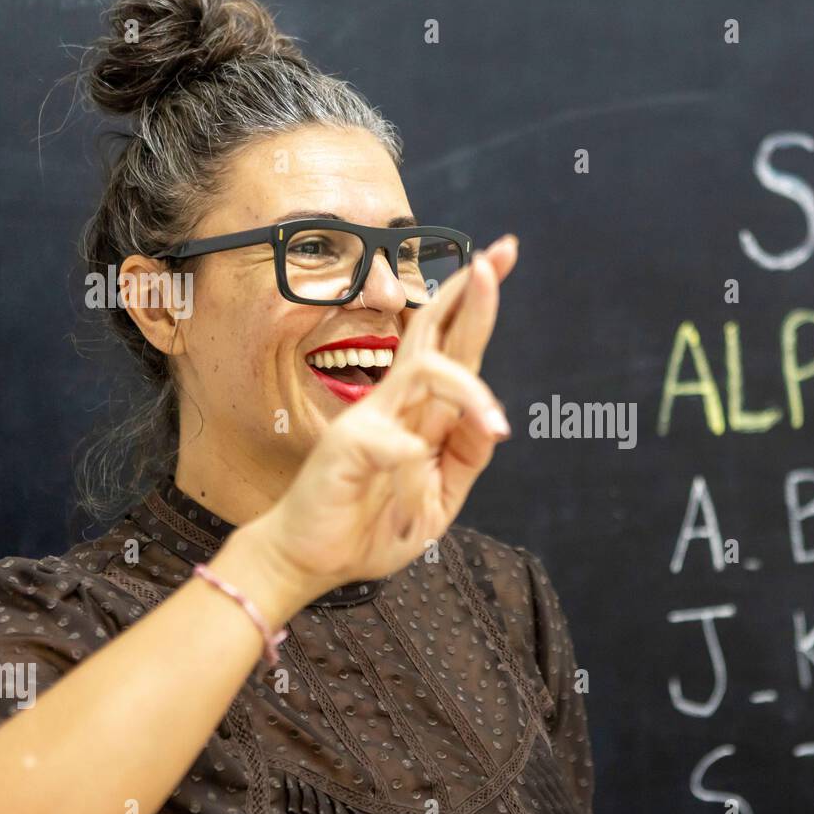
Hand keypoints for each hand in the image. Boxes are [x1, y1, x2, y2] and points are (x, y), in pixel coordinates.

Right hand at [251, 236, 518, 599]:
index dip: (476, 306)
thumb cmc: (371, 525)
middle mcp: (394, 402)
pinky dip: (412, 465)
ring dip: (468, 389)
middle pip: (435, 333)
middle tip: (501, 253)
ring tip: (497, 424)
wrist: (311, 560)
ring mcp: (369, 419)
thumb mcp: (438, 499)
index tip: (501, 260)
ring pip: (424, 371)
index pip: (453, 346)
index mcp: (419, 411)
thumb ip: (464, 457)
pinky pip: (393, 443)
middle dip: (471, 293)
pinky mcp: (347, 447)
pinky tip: (414, 488)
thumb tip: (495, 423)